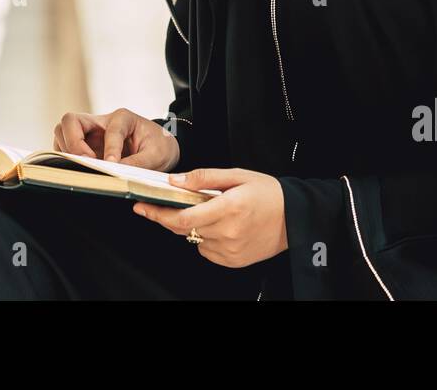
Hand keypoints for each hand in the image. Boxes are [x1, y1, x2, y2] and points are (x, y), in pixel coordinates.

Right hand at [52, 107, 181, 171]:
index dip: (110, 148)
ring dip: (66, 151)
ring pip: (62, 132)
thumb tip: (116, 173)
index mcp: (123, 118)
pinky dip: (66, 159)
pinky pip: (65, 148)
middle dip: (72, 142)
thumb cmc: (160, 147)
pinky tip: (80, 171)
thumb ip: (138, 163)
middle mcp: (101, 122)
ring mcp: (91, 134)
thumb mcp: (157, 155)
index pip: (110, 130)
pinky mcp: (86, 146)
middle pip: (70, 120)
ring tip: (82, 169)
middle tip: (86, 163)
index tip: (112, 165)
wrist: (160, 148)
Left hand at [132, 168, 287, 267]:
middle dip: (167, 217)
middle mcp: (228, 232)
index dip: (158, 213)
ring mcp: (230, 250)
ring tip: (210, 211)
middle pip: (183, 228)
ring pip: (194, 238)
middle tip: (155, 207)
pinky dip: (205, 237)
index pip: (183, 216)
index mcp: (229, 208)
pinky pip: (206, 249)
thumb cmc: (268, 193)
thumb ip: (203, 178)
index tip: (142, 206)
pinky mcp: (233, 261)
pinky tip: (220, 226)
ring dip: (192, 225)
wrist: (294, 218)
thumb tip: (175, 181)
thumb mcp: (237, 175)